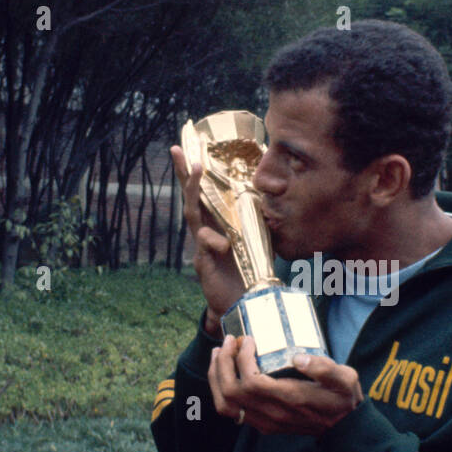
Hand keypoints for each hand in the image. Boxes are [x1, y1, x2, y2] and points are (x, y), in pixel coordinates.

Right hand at [170, 144, 244, 332]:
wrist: (243, 303)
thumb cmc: (250, 271)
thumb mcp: (259, 241)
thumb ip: (260, 222)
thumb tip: (273, 198)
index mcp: (219, 224)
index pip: (207, 194)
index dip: (197, 174)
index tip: (190, 148)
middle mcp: (206, 231)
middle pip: (191, 198)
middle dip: (184, 173)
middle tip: (179, 150)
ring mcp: (202, 246)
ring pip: (192, 215)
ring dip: (193, 191)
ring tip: (197, 171)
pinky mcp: (203, 263)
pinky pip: (205, 245)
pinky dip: (213, 241)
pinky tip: (224, 244)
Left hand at [209, 335, 363, 436]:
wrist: (345, 429)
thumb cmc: (343, 399)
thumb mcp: (345, 379)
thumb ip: (324, 368)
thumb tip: (297, 357)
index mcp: (290, 399)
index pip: (251, 381)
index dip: (242, 358)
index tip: (247, 339)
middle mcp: (272, 413)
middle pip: (231, 392)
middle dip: (223, 363)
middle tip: (228, 341)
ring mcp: (265, 422)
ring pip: (225, 404)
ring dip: (216, 377)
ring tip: (219, 354)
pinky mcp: (262, 424)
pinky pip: (230, 411)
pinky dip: (221, 390)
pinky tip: (226, 372)